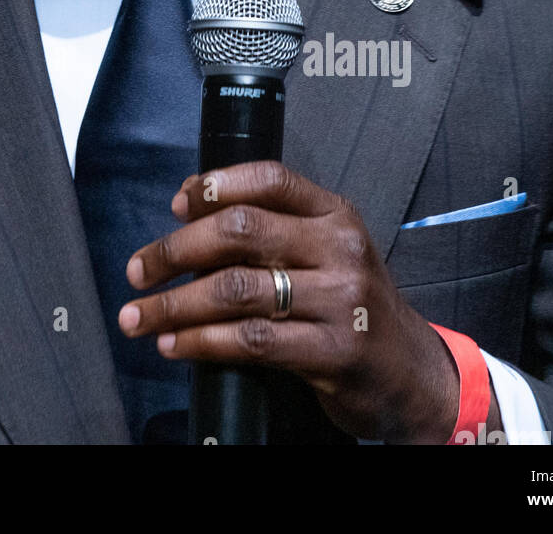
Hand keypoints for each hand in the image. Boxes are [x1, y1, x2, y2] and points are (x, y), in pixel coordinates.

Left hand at [118, 159, 499, 443]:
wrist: (413, 373)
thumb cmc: (352, 306)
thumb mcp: (328, 252)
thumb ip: (273, 227)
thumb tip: (188, 208)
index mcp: (335, 214)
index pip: (269, 179)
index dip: (215, 185)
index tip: (175, 205)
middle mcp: (340, 249)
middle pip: (240, 232)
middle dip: (176, 250)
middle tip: (139, 269)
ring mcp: (339, 301)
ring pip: (236, 290)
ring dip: (175, 304)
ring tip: (139, 316)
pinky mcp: (332, 353)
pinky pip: (250, 340)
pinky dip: (201, 342)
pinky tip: (175, 345)